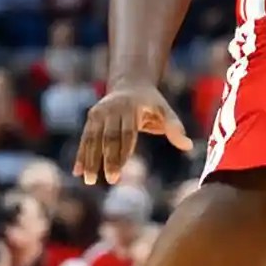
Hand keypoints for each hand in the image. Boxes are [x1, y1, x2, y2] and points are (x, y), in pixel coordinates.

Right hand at [74, 82, 191, 184]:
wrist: (131, 84)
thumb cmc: (152, 103)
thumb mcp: (165, 111)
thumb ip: (174, 128)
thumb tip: (189, 146)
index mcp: (131, 108)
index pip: (126, 135)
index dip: (122, 154)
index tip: (119, 173)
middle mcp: (112, 109)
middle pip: (108, 138)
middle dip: (107, 160)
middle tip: (109, 180)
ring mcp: (100, 112)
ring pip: (93, 139)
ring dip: (89, 160)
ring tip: (88, 180)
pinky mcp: (92, 116)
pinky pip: (85, 138)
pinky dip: (81, 154)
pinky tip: (76, 172)